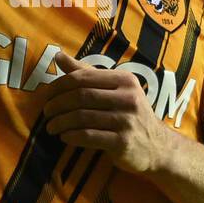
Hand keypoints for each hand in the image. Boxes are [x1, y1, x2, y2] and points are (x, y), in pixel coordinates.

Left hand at [40, 51, 175, 175]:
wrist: (157, 147)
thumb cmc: (129, 114)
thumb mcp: (114, 90)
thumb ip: (85, 73)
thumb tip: (57, 55)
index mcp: (124, 80)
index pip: (83, 77)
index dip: (59, 85)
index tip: (47, 95)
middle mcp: (128, 98)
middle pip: (81, 96)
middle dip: (57, 104)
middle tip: (46, 112)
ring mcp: (127, 120)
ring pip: (82, 117)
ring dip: (60, 122)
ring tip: (50, 127)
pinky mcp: (123, 142)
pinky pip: (89, 136)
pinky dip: (71, 136)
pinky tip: (64, 137)